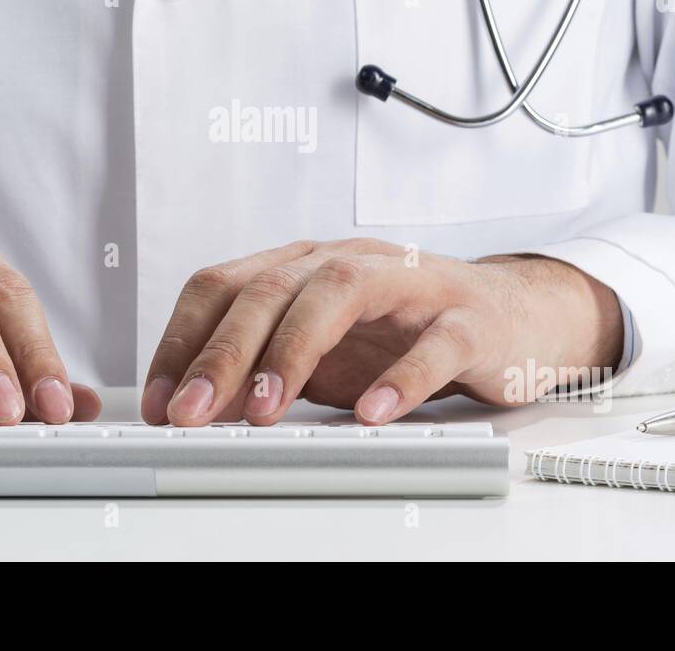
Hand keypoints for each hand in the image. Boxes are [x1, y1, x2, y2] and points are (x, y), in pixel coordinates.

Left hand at [141, 239, 622, 425]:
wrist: (513, 316)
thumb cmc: (408, 328)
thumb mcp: (326, 346)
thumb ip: (268, 365)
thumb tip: (196, 409)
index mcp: (307, 264)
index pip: (225, 284)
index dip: (185, 339)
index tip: (161, 399)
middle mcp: (350, 262)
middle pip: (273, 288)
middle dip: (224, 353)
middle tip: (192, 413)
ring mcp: (410, 285)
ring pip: (340, 295)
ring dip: (292, 352)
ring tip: (263, 410)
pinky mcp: (467, 319)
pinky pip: (432, 342)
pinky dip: (401, 377)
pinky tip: (372, 413)